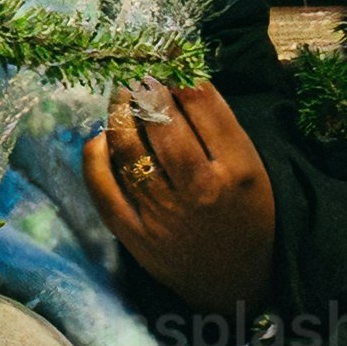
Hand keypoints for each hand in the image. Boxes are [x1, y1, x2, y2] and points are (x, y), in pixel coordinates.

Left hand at [82, 80, 277, 313]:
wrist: (234, 284)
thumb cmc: (247, 217)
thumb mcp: (251, 169)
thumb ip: (219, 128)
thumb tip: (178, 78)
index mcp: (238, 169)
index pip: (203, 103)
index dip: (180, 73)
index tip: (168, 61)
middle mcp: (200, 190)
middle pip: (162, 122)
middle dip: (145, 88)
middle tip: (137, 75)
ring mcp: (163, 214)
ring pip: (128, 150)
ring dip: (118, 115)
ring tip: (119, 99)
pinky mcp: (134, 235)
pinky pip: (103, 188)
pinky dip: (95, 157)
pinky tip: (99, 139)